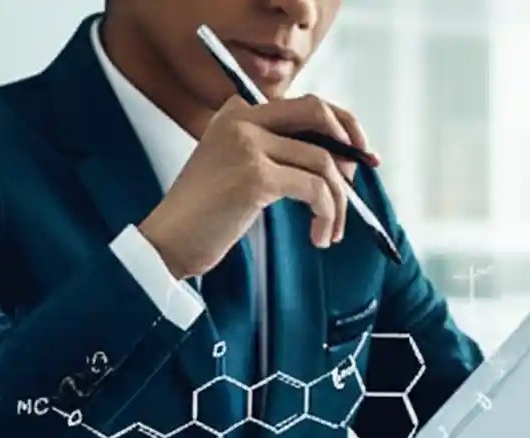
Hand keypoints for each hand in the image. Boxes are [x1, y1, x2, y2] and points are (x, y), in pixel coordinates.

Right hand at [138, 94, 377, 278]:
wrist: (168, 242)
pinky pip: (315, 189)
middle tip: (357, 184)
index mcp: (238, 113)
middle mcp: (242, 119)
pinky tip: (319, 236)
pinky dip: (326, 214)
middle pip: (319, 112)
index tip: (361, 151)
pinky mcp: (255, 175)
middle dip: (351, 144)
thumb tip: (341, 160)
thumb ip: (277, 154)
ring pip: (323, 160)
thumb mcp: (239, 170)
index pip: (305, 104)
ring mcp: (247, 144)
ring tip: (331, 230)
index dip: (341, 123)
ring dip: (338, 202)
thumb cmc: (207, 215)